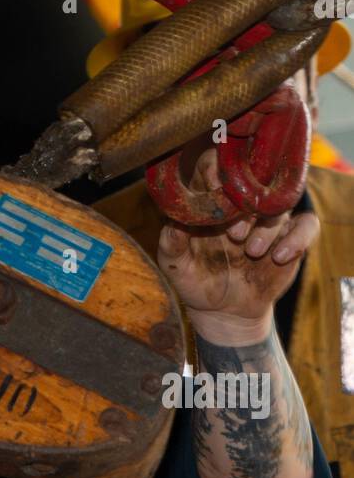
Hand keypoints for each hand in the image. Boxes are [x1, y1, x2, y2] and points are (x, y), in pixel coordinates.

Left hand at [155, 146, 318, 343]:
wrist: (223, 311)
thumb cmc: (194, 281)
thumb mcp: (175, 265)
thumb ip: (171, 242)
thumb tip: (174, 221)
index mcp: (212, 202)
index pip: (216, 166)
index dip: (217, 169)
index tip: (217, 188)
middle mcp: (243, 205)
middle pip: (255, 179)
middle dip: (246, 204)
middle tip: (233, 235)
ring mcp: (269, 219)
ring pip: (280, 203)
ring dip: (266, 227)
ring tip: (251, 252)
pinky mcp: (291, 237)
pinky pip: (307, 224)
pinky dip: (297, 237)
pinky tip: (279, 257)